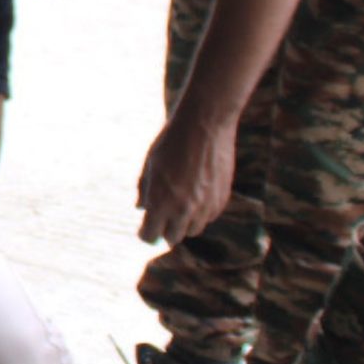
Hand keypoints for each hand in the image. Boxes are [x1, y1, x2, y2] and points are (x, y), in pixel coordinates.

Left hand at [135, 110, 236, 247]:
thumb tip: (141, 208)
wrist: (205, 125)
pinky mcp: (221, 200)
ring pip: (193, 230)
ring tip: (180, 204)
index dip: (145, 233)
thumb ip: (145, 188)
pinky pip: (209, 216)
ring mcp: (205, 206)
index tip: (144, 228)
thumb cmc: (172, 141)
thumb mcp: (151, 163)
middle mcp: (184, 210)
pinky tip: (197, 193)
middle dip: (164, 230)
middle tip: (162, 218)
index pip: (150, 236)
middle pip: (172, 238)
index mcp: (161, 202)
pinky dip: (201, 212)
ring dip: (184, 223)